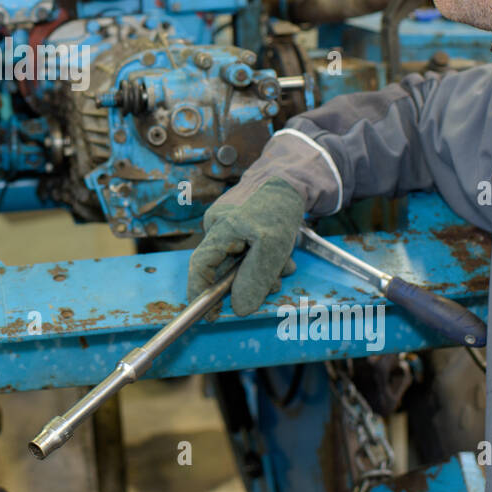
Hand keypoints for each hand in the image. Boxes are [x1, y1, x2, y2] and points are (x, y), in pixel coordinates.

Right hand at [187, 177, 303, 318]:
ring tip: (284, 265)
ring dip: (263, 270)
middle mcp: (218, 227)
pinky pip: (249, 249)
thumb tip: (239, 308)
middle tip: (272, 285)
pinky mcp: (242, 222)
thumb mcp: (272, 246)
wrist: (291, 176)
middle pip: (224, 267)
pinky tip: (282, 254)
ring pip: (241, 260)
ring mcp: (230, 224)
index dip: (200, 293)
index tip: (211, 315)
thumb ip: (254, 278)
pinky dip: (266, 257)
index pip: (199, 266)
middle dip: (249, 280)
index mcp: (218, 229)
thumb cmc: (279, 205)